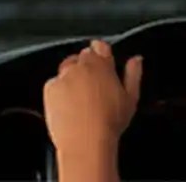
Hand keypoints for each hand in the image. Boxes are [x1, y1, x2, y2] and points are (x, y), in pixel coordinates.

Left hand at [43, 40, 142, 156]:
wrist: (85, 140)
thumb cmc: (110, 122)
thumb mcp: (131, 98)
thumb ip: (133, 74)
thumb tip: (136, 60)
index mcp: (102, 65)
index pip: (99, 46)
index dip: (101, 52)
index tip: (102, 61)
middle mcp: (80, 66)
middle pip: (82, 57)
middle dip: (87, 66)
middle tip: (93, 87)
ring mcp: (63, 76)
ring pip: (67, 68)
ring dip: (72, 77)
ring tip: (81, 98)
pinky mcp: (49, 87)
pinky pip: (54, 83)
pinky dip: (59, 91)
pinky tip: (68, 105)